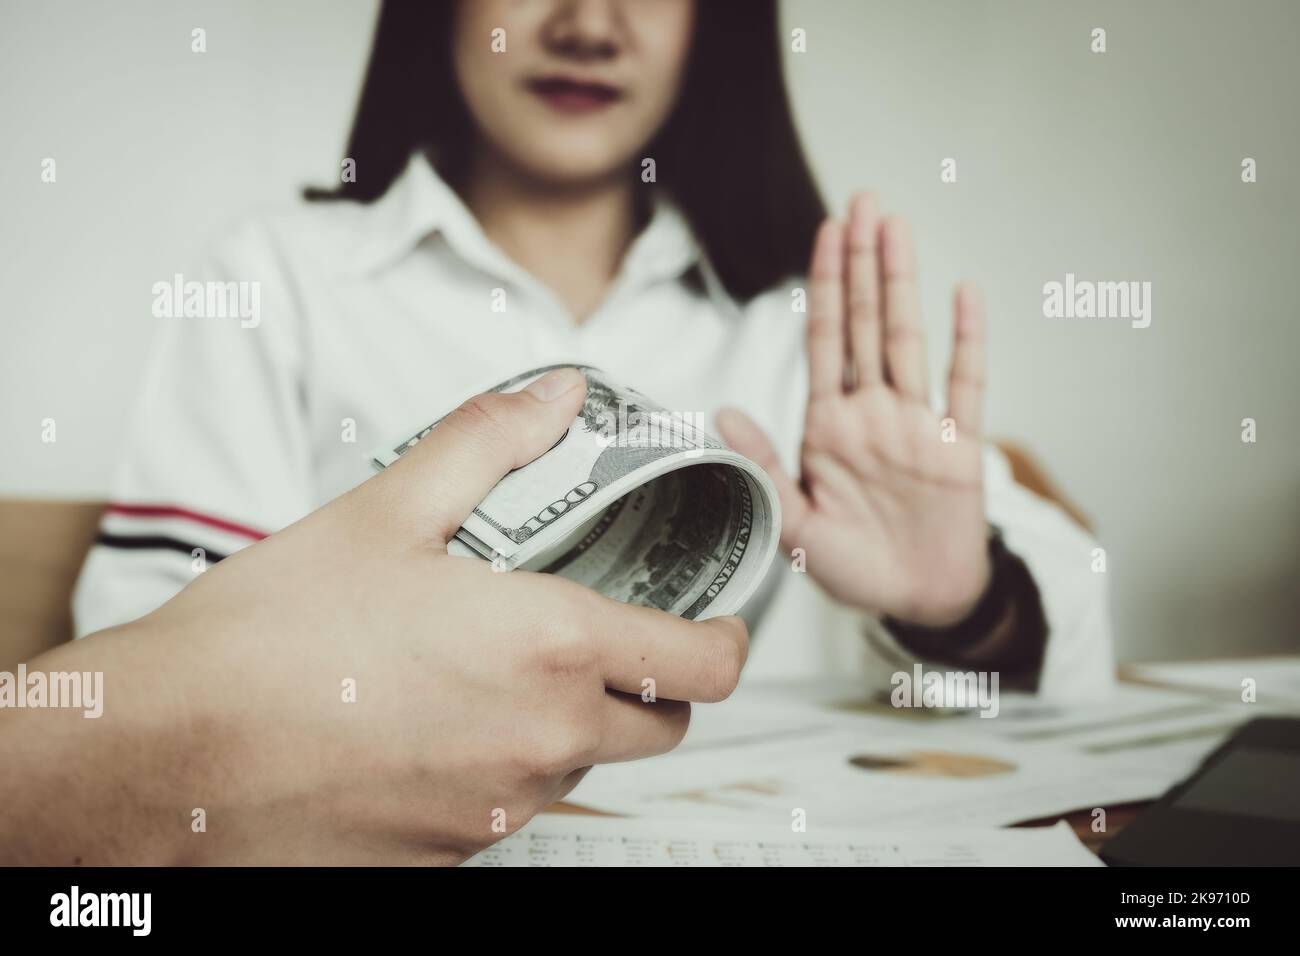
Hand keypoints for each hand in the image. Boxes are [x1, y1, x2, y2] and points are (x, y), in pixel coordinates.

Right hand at [1, 368, 747, 864]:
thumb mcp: (387, 509)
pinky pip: (512, 808)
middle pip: (660, 725)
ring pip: (585, 767)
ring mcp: (499, 808)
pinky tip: (437, 722)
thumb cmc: (269, 639)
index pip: (706, 668)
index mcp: (551, 650)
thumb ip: (489, 443)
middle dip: (654, 683)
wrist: (169, 757)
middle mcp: (543, 741)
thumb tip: (556, 399)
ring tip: (498, 668)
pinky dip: (503, 766)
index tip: (713, 623)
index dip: (728, 642)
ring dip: (572, 722)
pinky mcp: (451, 855)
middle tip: (605, 637)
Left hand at [718, 193, 989, 627]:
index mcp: (829, 426)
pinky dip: (968, 340)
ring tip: (898, 228)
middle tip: (863, 201)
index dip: (825, 286)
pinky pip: (966, 385)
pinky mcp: (958, 447)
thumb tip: (721, 413)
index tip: (825, 233)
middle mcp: (872, 413)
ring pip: (908, 339)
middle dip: (862, 262)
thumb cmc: (853, 568)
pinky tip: (965, 294)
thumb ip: (763, 468)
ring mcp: (916, 425)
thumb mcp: (794, 526)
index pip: (824, 340)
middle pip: (865, 323)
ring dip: (902, 283)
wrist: (916, 602)